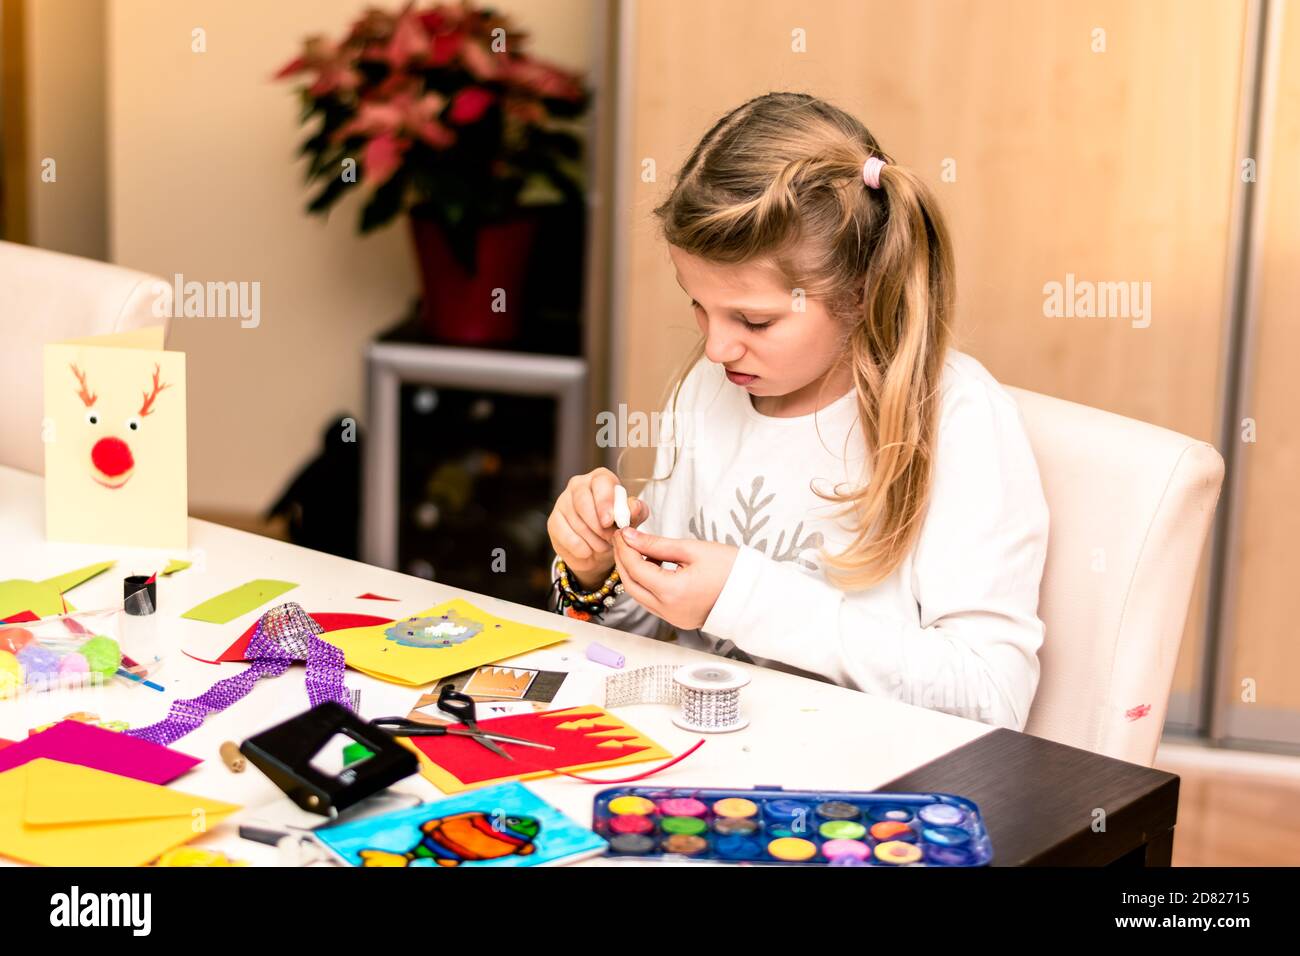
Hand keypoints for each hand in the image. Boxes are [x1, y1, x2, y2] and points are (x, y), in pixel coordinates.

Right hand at [547, 467, 649, 588]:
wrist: (598, 550)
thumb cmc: (616, 528)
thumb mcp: (631, 520)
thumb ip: (636, 512)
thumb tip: (634, 507)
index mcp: (601, 478)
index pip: (601, 482)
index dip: (604, 502)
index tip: (609, 521)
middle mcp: (579, 485)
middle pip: (583, 501)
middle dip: (598, 525)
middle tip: (610, 539)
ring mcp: (563, 502)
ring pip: (575, 521)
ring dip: (593, 539)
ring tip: (603, 546)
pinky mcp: (553, 521)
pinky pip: (565, 536)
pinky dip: (580, 548)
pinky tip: (588, 551)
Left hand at [612, 526, 737, 630]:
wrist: (754, 594)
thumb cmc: (731, 569)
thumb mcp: (693, 549)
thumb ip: (657, 544)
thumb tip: (630, 537)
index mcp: (672, 592)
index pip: (635, 568)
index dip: (625, 548)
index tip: (621, 531)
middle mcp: (668, 610)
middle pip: (631, 585)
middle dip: (623, 561)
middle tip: (622, 540)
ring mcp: (673, 618)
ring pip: (639, 596)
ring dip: (633, 573)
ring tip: (636, 549)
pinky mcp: (678, 619)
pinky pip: (652, 602)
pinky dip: (646, 584)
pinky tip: (650, 566)